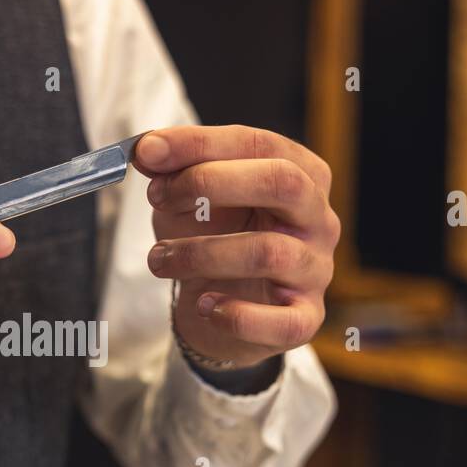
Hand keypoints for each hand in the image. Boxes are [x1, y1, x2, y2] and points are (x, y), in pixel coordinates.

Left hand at [135, 125, 339, 368]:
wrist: (214, 304)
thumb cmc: (210, 239)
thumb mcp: (187, 198)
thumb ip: (172, 171)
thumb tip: (148, 149)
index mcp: (299, 174)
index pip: (259, 144)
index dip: (200, 144)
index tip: (148, 152)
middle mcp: (318, 218)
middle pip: (283, 183)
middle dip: (211, 183)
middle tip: (158, 197)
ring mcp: (316, 269)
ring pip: (269, 252)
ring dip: (200, 254)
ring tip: (160, 259)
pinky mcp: (305, 319)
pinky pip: (282, 322)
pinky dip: (237, 316)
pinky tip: (204, 305)